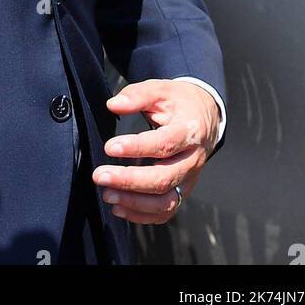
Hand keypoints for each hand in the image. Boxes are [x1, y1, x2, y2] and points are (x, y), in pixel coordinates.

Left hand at [92, 79, 220, 224]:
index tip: (109, 147)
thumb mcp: (161, 89)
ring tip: (107, 194)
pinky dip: (143, 215)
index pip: (164, 144)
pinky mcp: (182, 190)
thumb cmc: (179, 102)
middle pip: (164, 178)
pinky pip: (166, 211)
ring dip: (135, 203)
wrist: (204, 116)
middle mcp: (193, 160)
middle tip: (100, 176)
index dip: (136, 148)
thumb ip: (137, 95)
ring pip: (166, 201)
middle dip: (130, 181)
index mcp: (190, 131)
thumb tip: (114, 105)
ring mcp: (189, 179)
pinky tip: (119, 208)